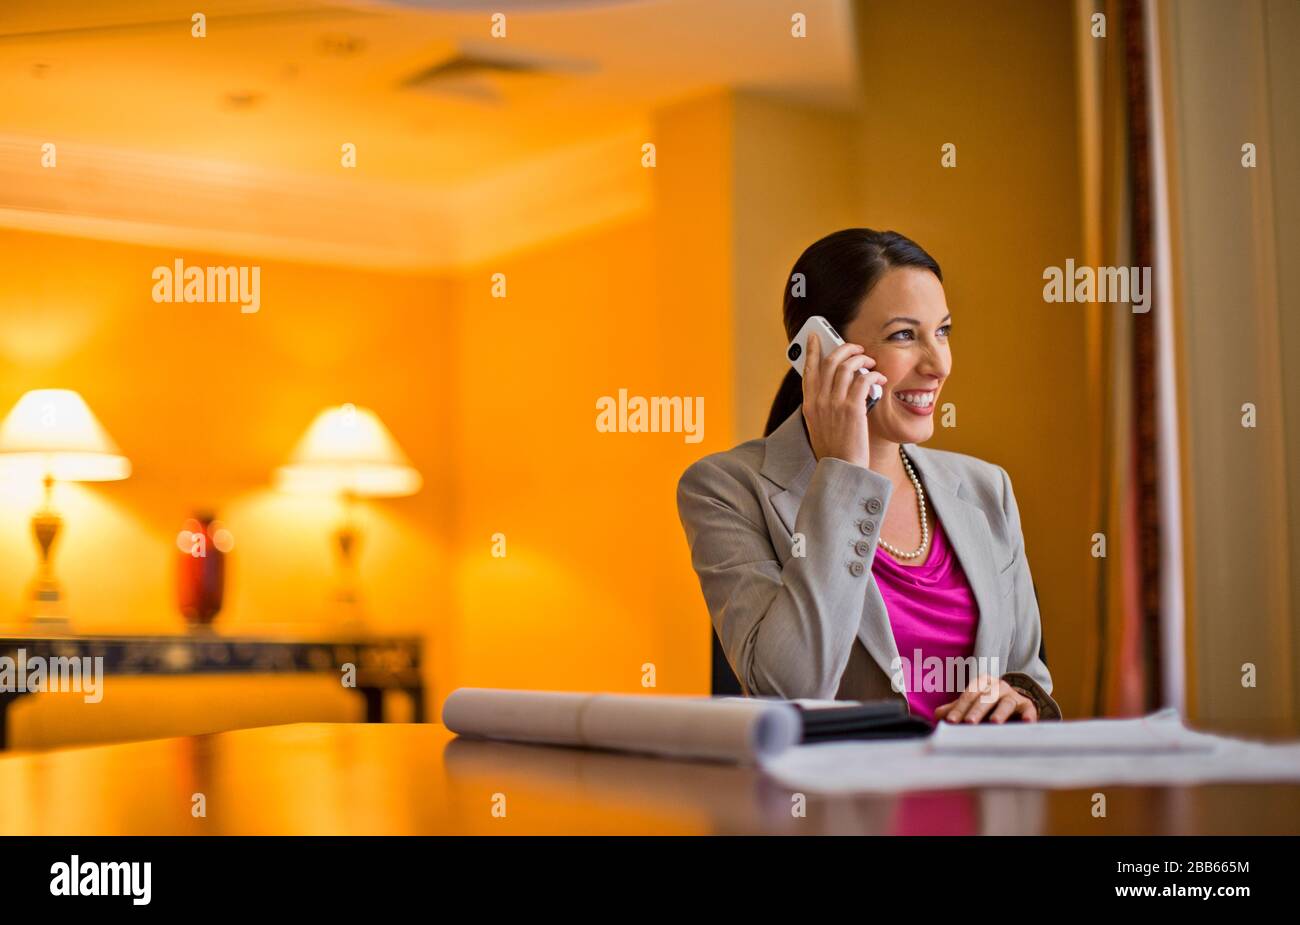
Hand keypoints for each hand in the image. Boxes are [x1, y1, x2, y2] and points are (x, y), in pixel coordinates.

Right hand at [800, 332, 886, 468]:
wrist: (842, 470)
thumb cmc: (835, 451)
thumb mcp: (820, 427)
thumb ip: (824, 406)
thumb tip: (837, 386)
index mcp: (809, 405)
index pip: (808, 370)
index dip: (812, 350)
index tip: (816, 337)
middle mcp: (819, 401)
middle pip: (828, 362)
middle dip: (844, 348)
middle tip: (856, 348)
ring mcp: (834, 404)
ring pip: (846, 366)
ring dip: (861, 359)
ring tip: (871, 362)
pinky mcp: (852, 408)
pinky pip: (863, 380)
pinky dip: (873, 375)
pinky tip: (879, 378)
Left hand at [934, 675, 1038, 723]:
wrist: (1012, 704)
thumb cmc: (986, 706)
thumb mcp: (969, 706)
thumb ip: (953, 710)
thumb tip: (937, 716)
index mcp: (981, 683)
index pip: (968, 696)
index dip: (958, 709)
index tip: (950, 722)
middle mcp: (997, 686)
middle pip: (985, 698)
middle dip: (976, 711)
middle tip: (969, 722)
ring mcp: (1013, 694)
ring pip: (1005, 702)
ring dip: (1000, 712)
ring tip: (995, 723)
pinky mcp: (1027, 705)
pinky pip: (1028, 708)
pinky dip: (1028, 714)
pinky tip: (1027, 722)